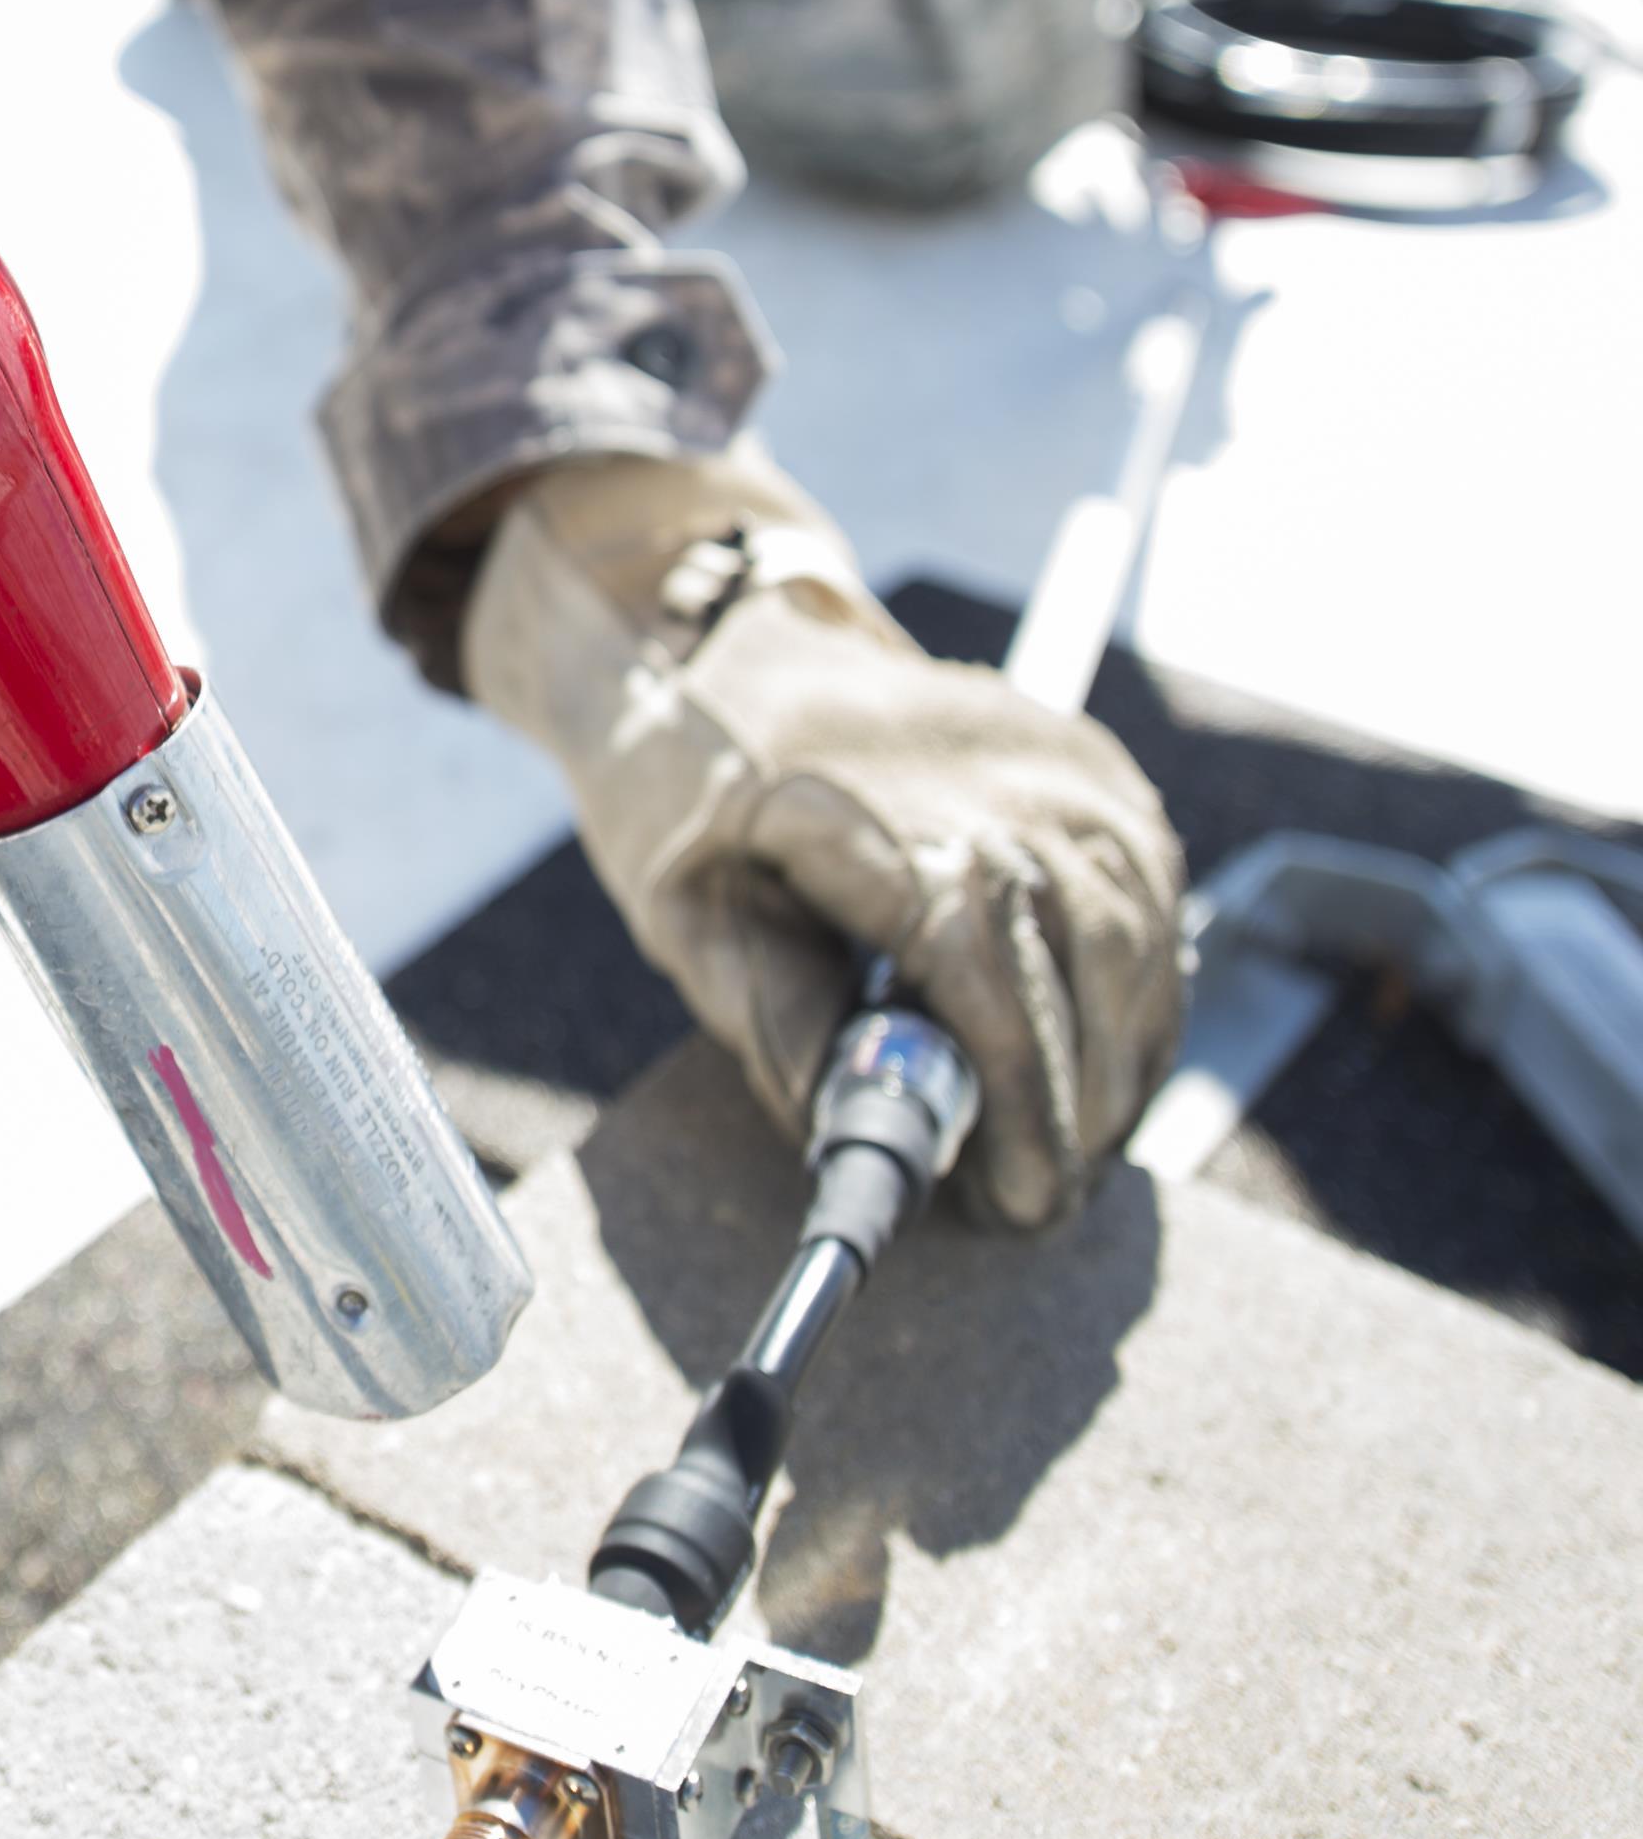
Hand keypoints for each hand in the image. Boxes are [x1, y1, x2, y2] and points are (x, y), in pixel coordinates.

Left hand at [460, 448, 1184, 1227]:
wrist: (721, 638)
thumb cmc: (689, 780)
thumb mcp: (685, 911)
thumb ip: (769, 1021)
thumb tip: (846, 1129)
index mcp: (894, 827)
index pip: (1000, 993)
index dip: (1025, 1114)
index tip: (1018, 1200)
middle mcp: (1006, 787)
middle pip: (1096, 976)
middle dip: (1083, 1113)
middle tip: (1037, 1199)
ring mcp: (1064, 765)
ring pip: (1144, 942)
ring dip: (1124, 1061)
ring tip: (1072, 1145)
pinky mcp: (1091, 761)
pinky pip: (1154, 895)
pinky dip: (1143, 987)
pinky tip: (1102, 1051)